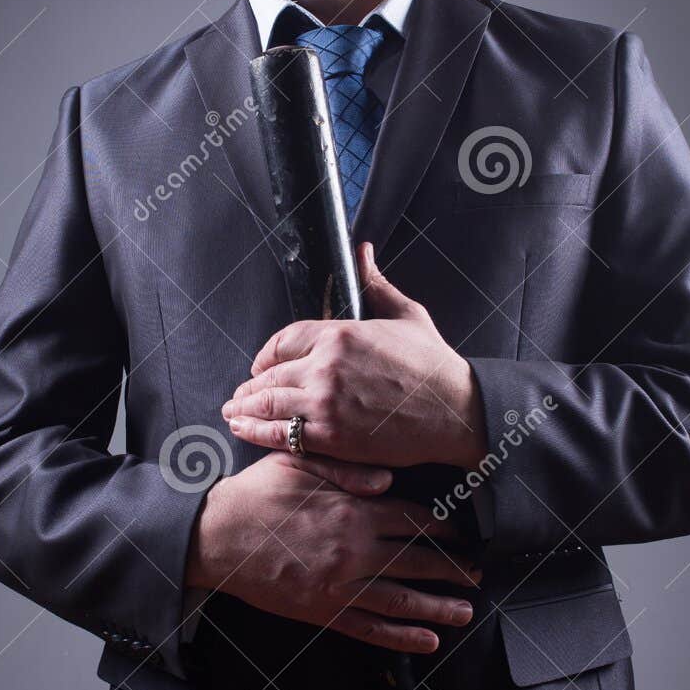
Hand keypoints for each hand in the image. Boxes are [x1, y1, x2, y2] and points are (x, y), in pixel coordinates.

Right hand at [184, 450, 479, 654]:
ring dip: (439, 607)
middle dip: (452, 569)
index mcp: (353, 511)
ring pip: (402, 599)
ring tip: (466, 612)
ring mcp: (340, 585)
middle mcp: (355, 550)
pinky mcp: (322, 611)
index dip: (443, 528)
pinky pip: (370, 629)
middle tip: (477, 574)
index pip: (413, 519)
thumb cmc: (255, 494)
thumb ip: (347, 468)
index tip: (462, 535)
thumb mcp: (300, 462)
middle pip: (418, 561)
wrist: (215, 535)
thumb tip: (390, 480)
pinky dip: (401, 637)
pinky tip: (427, 641)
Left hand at [220, 242, 487, 467]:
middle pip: (269, 375)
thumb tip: (363, 252)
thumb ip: (375, 284)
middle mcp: (325, 366)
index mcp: (339, 333)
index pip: (282, 341)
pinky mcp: (330, 437)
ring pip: (268, 404)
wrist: (455, 412)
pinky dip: (256, 432)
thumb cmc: (434, 366)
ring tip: (233, 412)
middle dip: (250, 386)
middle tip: (239, 395)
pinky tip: (245, 430)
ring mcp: (325, 403)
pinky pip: (280, 434)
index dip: (266, 355)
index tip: (260, 365)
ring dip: (245, 409)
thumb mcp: (406, 315)